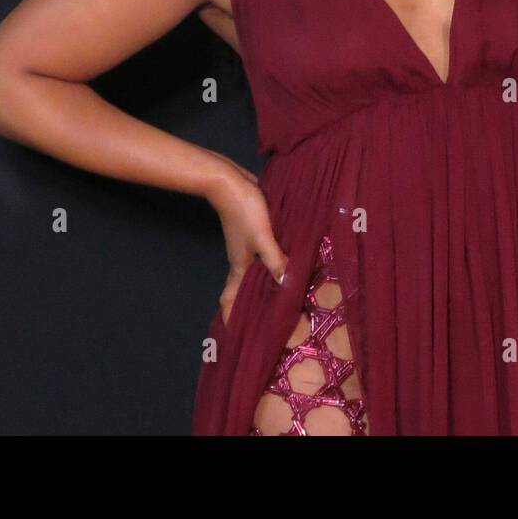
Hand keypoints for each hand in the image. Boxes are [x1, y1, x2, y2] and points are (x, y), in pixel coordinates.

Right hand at [205, 159, 289, 326]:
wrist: (228, 181)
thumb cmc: (243, 211)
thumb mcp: (262, 238)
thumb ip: (276, 261)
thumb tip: (288, 286)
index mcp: (239, 267)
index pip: (229, 299)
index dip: (230, 317)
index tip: (233, 337)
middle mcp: (242, 260)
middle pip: (245, 289)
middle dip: (253, 306)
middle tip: (270, 321)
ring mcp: (248, 246)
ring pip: (257, 271)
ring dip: (268, 284)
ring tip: (285, 296)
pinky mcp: (256, 232)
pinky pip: (266, 254)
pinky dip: (275, 262)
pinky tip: (289, 261)